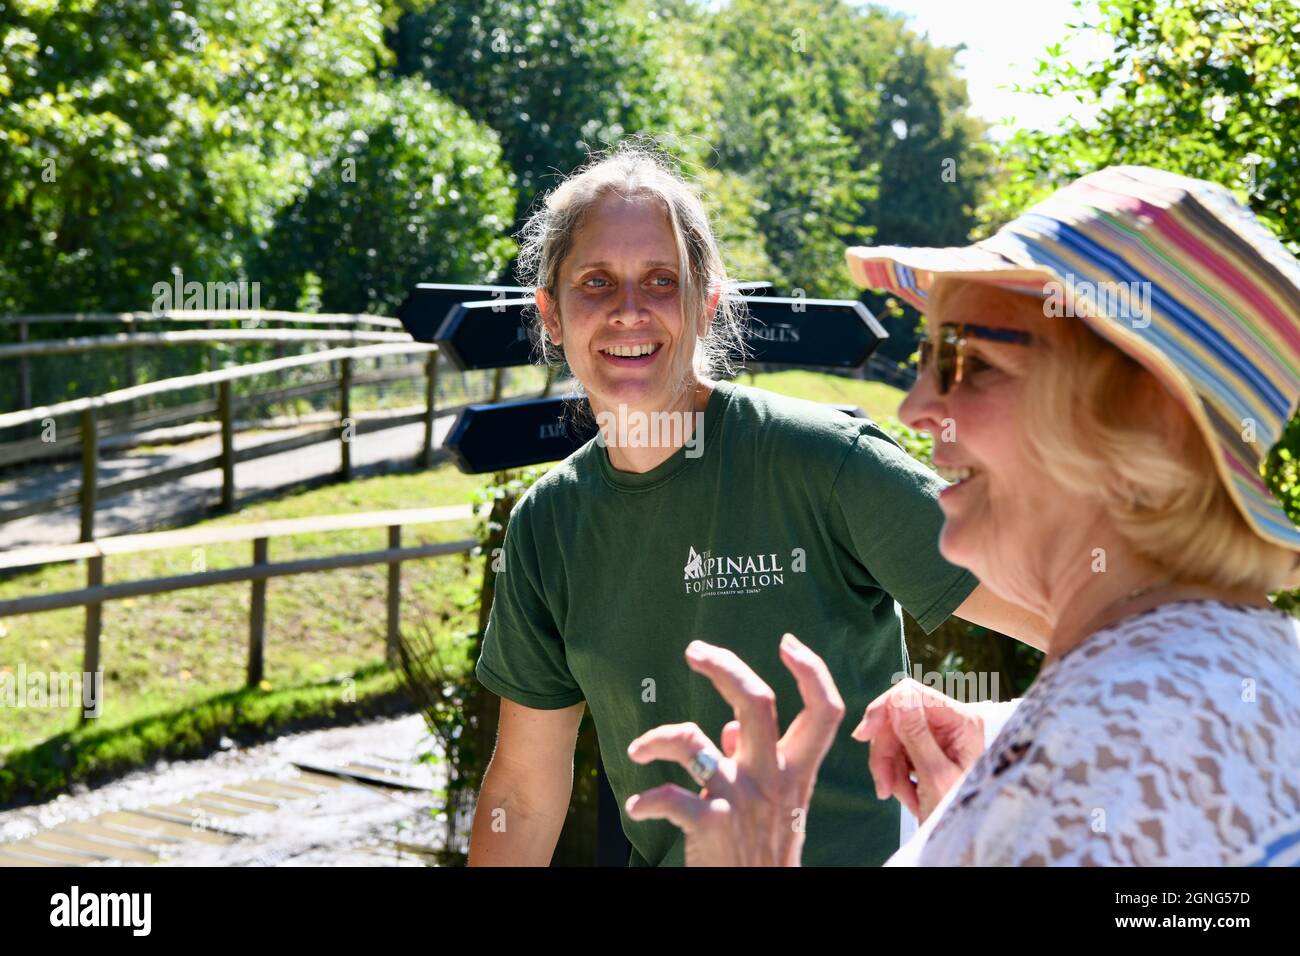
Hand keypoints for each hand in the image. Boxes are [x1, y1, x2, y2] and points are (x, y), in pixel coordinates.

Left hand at [624, 633, 844, 865]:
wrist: (761, 900)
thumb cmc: (765, 853)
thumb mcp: (780, 808)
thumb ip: (758, 765)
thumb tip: (731, 731)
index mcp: (795, 772)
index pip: (823, 711)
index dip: (811, 670)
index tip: (787, 642)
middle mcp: (771, 778)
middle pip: (758, 702)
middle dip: (724, 666)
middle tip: (695, 651)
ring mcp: (739, 797)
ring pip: (693, 739)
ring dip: (659, 736)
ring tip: (640, 749)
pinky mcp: (709, 823)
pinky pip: (669, 797)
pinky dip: (647, 800)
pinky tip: (637, 807)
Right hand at [852, 678, 984, 821]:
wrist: (960, 842)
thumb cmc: (957, 812)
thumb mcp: (935, 776)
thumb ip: (916, 734)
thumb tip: (899, 696)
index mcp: (962, 721)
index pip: (912, 694)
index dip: (883, 710)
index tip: (863, 736)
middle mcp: (951, 722)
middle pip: (897, 718)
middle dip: (886, 752)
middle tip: (885, 785)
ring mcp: (939, 736)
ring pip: (892, 737)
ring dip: (889, 769)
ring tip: (899, 796)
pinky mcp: (927, 750)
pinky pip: (896, 752)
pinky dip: (895, 774)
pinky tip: (908, 796)